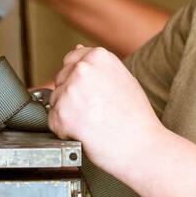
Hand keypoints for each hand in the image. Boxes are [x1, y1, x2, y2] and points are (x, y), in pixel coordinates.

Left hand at [47, 45, 164, 174]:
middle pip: (61, 80)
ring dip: (68, 113)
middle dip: (72, 96)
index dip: (79, 80)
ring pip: (55, 101)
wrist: (142, 146)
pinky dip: (64, 130)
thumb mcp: (123, 79)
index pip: (71, 60)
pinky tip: (86, 133)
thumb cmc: (137, 117)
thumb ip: (98, 65)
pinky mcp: (61, 115)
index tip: (91, 94)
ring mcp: (70, 91)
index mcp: (98, 57)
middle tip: (95, 112)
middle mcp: (82, 69)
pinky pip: (53, 121)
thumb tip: (77, 49)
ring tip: (93, 123)